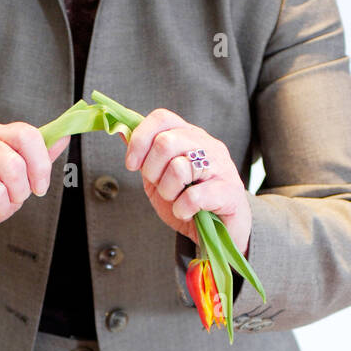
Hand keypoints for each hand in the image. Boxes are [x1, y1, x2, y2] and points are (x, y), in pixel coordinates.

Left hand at [123, 108, 251, 254]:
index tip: (131, 164)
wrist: (221, 232)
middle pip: (166, 141)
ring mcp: (221, 166)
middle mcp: (207, 145)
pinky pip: (195, 196)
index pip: (162, 118)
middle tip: (160, 188)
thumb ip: (144, 156)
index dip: (140, 139)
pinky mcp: (230, 191)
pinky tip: (187, 212)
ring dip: (168, 192)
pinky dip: (183, 209)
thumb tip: (120, 131)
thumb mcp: (160, 179)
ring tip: (176, 200)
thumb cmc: (190, 203)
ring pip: (179, 167)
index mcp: (189, 137)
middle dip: (152, 171)